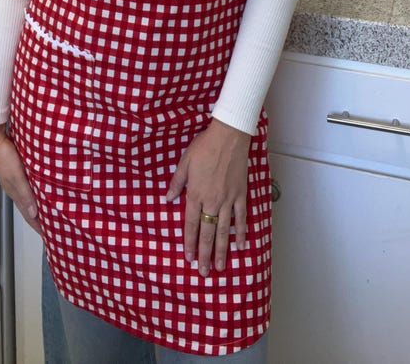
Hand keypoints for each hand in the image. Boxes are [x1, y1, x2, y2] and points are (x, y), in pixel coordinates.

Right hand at [0, 123, 41, 235]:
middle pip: (29, 208)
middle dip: (40, 218)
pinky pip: (30, 185)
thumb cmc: (2, 156)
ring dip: (39, 205)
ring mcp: (16, 179)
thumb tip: (34, 214)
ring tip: (50, 210)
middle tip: (52, 226)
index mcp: (14, 193)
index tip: (48, 236)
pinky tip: (43, 188)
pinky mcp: (18, 170)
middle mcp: (15, 188)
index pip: (28, 215)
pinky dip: (37, 191)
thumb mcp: (16, 177)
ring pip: (30, 197)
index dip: (37, 226)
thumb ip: (26, 194)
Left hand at [165, 118, 250, 277]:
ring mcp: (227, 199)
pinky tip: (241, 247)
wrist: (229, 136)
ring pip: (224, 230)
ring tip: (221, 268)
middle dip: (206, 254)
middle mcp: (211, 201)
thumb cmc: (204, 146)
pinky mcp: (240, 195)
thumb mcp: (184, 163)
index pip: (190, 224)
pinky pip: (241, 218)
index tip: (189, 259)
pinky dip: (241, 233)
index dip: (189, 243)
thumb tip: (167, 200)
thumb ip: (176, 183)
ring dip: (222, 250)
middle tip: (205, 273)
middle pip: (207, 233)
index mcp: (195, 194)